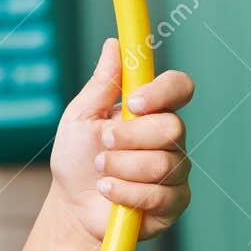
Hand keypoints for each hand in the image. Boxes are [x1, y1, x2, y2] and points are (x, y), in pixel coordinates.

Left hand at [49, 37, 193, 243]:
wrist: (71, 206)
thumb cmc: (77, 159)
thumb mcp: (80, 117)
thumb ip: (102, 84)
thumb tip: (114, 44)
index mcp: (150, 111)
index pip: (179, 87)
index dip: (163, 91)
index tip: (133, 102)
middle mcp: (170, 138)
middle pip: (172, 128)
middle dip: (128, 138)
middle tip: (103, 145)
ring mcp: (176, 171)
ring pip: (163, 164)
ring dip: (120, 168)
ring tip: (101, 173)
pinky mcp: (174, 202)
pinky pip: (159, 195)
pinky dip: (125, 193)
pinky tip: (108, 192)